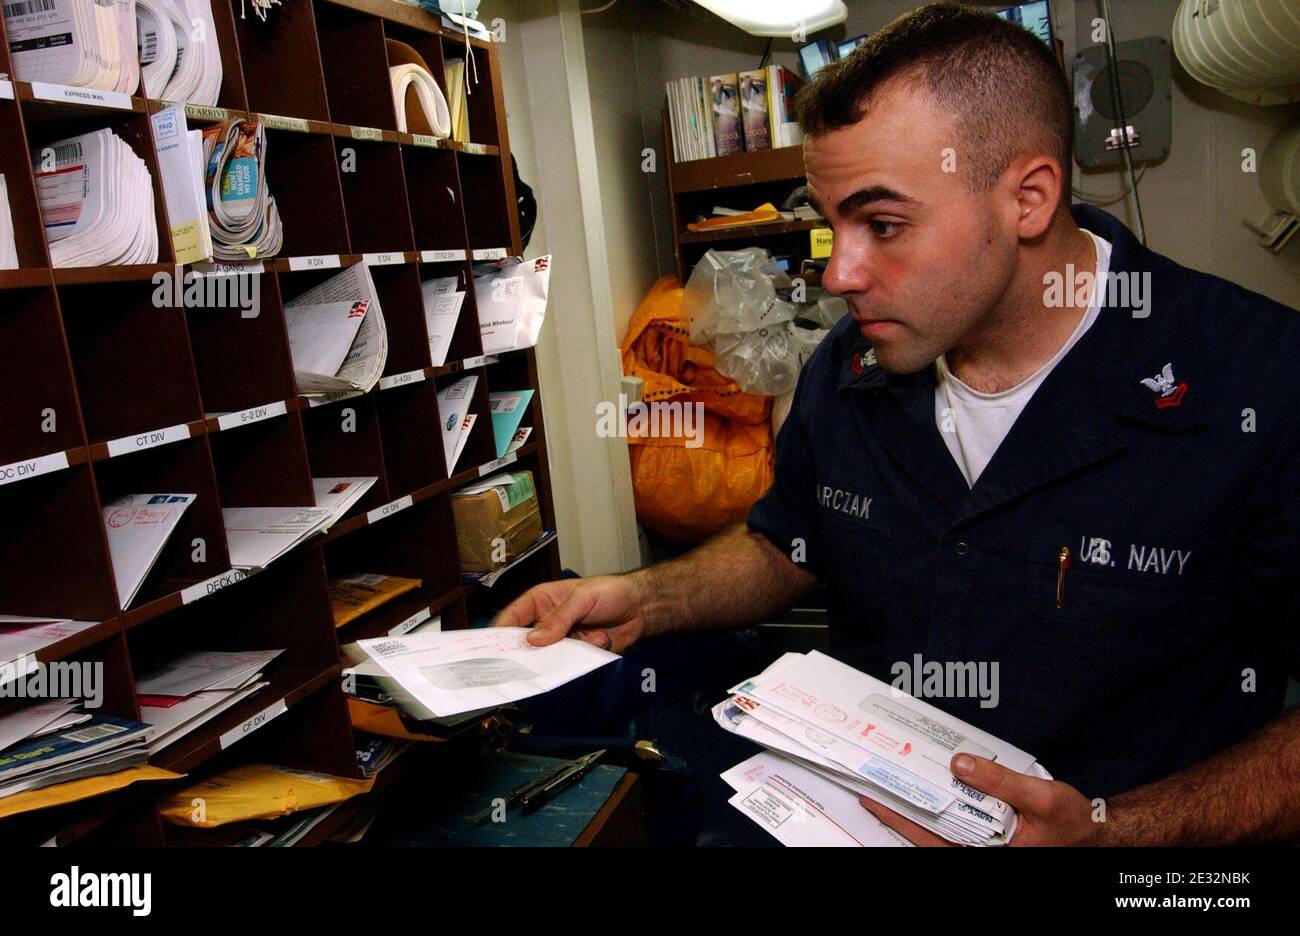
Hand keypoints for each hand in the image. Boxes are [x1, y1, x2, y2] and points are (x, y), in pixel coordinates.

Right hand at [493, 575, 649, 652]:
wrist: (642, 607)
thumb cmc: (610, 592)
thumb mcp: (582, 598)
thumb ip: (559, 619)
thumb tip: (533, 640)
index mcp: (541, 601)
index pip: (513, 618)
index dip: (501, 634)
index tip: (495, 651)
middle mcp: (547, 623)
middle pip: (526, 644)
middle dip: (530, 653)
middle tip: (531, 662)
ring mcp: (562, 640)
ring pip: (548, 657)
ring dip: (564, 654)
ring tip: (580, 641)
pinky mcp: (577, 654)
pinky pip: (570, 664)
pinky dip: (583, 657)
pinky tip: (600, 639)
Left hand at [858, 753, 1104, 845]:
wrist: (1097, 835)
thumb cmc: (1073, 823)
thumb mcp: (1042, 798)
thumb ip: (1001, 782)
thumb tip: (959, 763)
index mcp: (988, 856)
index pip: (930, 839)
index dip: (899, 819)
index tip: (874, 799)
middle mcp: (980, 855)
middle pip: (929, 834)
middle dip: (901, 811)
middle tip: (873, 785)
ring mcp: (982, 848)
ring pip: (940, 829)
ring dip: (919, 808)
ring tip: (893, 783)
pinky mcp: (989, 839)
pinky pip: (956, 824)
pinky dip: (941, 807)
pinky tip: (931, 788)